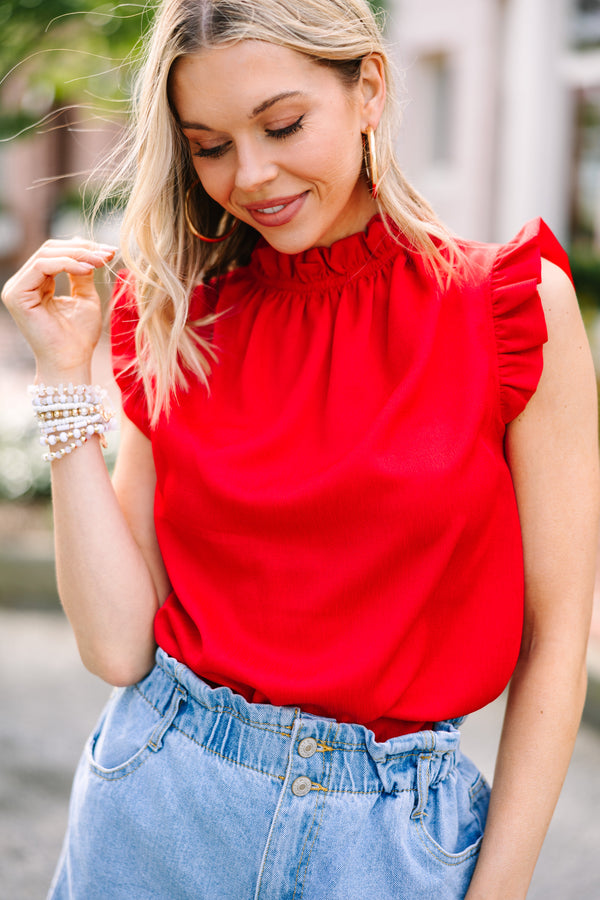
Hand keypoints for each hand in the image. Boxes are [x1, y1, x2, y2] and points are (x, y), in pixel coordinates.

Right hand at [1, 238, 117, 382]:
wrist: (71, 362)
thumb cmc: (79, 337)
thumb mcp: (85, 298)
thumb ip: (82, 273)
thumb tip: (87, 246)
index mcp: (36, 285)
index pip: (55, 254)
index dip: (82, 249)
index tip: (109, 252)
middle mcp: (22, 285)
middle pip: (49, 250)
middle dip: (82, 249)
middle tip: (108, 253)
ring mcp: (16, 289)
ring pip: (46, 255)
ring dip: (78, 255)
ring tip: (100, 261)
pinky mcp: (17, 295)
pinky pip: (41, 267)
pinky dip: (66, 263)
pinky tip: (87, 269)